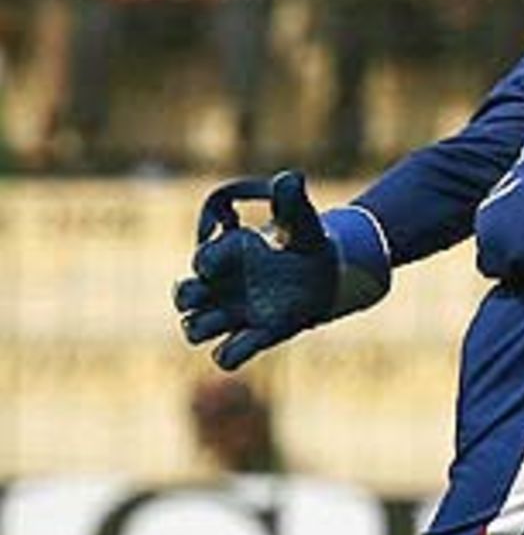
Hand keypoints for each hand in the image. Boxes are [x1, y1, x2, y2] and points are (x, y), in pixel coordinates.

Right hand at [174, 170, 388, 369]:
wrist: (330, 272)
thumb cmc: (307, 242)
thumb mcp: (303, 219)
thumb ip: (293, 201)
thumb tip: (291, 179)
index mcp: (227, 255)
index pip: (202, 262)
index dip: (211, 257)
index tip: (238, 244)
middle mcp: (223, 287)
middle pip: (182, 297)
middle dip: (189, 294)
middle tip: (214, 285)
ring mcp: (236, 313)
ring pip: (194, 329)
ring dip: (201, 326)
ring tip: (226, 316)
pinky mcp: (256, 336)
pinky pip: (227, 355)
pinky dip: (230, 353)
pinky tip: (252, 335)